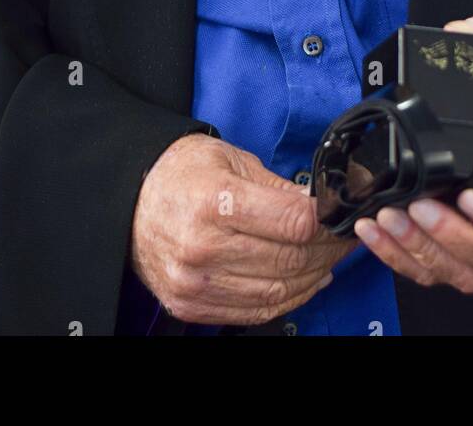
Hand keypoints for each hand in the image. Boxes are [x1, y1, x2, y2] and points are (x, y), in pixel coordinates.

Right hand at [130, 132, 356, 324]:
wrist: (130, 199)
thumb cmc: (181, 173)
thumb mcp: (231, 160)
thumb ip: (278, 187)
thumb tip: (323, 204)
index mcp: (215, 201)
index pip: (293, 222)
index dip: (326, 219)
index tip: (339, 211)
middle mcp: (203, 246)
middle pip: (290, 259)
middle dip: (328, 248)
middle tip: (342, 235)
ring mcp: (196, 282)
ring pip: (279, 292)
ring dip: (314, 276)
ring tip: (329, 258)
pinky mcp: (192, 305)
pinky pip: (256, 312)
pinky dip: (288, 299)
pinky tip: (305, 281)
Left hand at [354, 9, 472, 294]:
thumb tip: (460, 30)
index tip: (469, 197)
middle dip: (451, 236)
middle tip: (415, 207)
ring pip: (464, 271)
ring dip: (422, 251)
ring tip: (389, 220)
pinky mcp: (464, 253)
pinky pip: (438, 272)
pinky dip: (404, 261)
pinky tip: (378, 235)